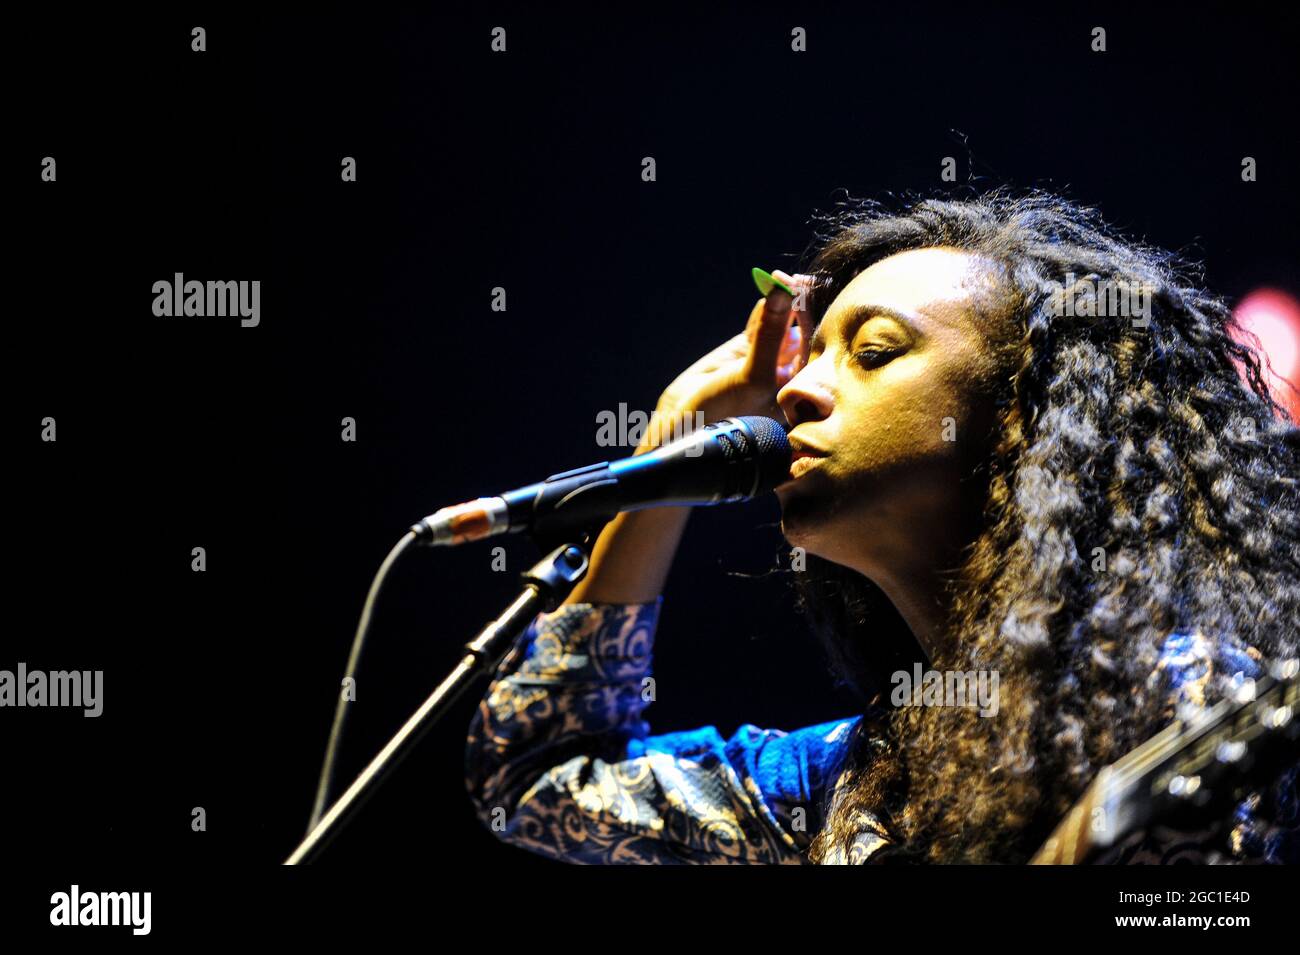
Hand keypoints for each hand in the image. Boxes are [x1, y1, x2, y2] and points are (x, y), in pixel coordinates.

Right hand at [649, 270, 814, 442]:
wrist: (684, 424)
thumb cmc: (727, 413)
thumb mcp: (754, 376)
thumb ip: (770, 334)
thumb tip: (781, 292)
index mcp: (802, 389)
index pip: (815, 345)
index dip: (811, 316)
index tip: (804, 290)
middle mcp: (789, 374)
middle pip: (802, 331)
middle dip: (799, 304)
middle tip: (793, 279)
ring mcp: (767, 360)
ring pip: (781, 325)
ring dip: (782, 303)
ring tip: (779, 281)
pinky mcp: (744, 352)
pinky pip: (760, 326)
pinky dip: (764, 310)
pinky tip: (767, 295)